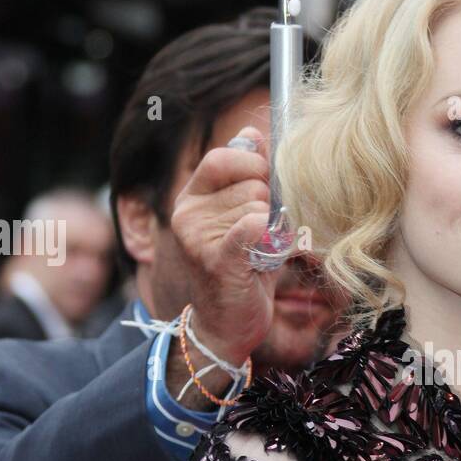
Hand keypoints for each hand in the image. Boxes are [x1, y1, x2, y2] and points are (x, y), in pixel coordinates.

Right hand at [170, 125, 278, 366]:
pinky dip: (268, 238)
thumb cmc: (242, 271)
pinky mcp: (215, 259)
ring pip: (259, 207)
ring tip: (261, 254)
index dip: (255, 168)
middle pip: (251, 184)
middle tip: (263, 239)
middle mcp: (187, 213)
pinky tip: (262, 256)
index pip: (224, 157)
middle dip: (270, 209)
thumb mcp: (243, 217)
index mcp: (191, 198)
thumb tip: (252, 132)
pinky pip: (253, 227)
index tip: (267, 191)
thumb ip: (247, 175)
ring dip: (273, 231)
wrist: (226, 328)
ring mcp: (197, 237)